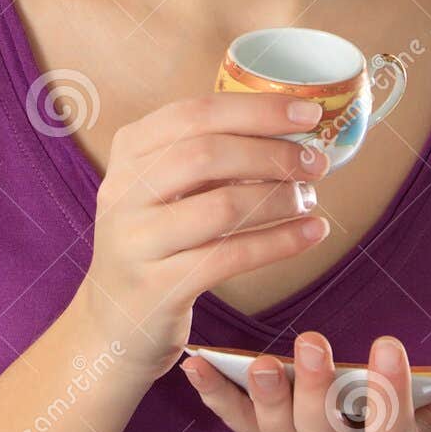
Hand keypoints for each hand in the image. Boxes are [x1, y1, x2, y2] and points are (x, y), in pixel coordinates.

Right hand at [71, 92, 332, 382]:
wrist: (114, 321)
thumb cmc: (156, 240)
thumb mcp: (164, 187)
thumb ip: (209, 155)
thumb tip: (289, 130)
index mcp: (129, 150)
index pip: (195, 113)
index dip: (257, 109)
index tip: (308, 114)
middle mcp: (124, 190)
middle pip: (207, 154)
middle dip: (273, 154)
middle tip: (316, 163)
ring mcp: (136, 241)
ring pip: (222, 207)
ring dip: (279, 199)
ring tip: (310, 199)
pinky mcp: (157, 288)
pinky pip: (230, 257)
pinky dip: (279, 242)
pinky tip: (311, 234)